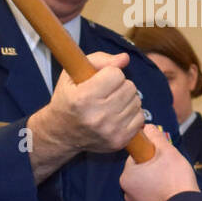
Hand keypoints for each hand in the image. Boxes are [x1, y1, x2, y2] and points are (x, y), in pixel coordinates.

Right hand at [27, 52, 143, 181]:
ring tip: (111, 103)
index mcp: (83, 98)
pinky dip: (131, 113)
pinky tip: (117, 114)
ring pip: (136, 101)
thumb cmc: (68, 100)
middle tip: (106, 92)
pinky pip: (140, 117)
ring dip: (127, 99)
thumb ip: (99, 60)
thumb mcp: (72, 75)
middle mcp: (97, 116)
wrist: (61, 134)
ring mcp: (110, 131)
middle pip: (129, 87)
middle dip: (120, 85)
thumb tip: (125, 58)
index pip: (116, 74)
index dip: (109, 73)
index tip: (100, 80)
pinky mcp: (119, 141)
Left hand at [119, 124, 198, 200]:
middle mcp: (127, 192)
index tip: (161, 156)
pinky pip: (150, 197)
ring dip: (156, 180)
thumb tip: (148, 127)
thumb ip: (156, 137)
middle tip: (169, 168)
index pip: (135, 156)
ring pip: (145, 184)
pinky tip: (170, 192)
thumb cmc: (176, 180)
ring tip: (171, 181)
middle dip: (154, 167)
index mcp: (127, 176)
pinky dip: (158, 193)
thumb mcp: (167, 151)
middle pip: (140, 170)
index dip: (150, 153)